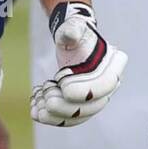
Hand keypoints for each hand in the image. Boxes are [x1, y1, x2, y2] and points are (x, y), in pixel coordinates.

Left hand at [30, 2, 127, 127]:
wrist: (71, 41)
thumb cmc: (74, 33)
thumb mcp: (73, 28)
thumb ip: (72, 30)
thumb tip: (70, 34)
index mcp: (114, 66)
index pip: (104, 85)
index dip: (82, 89)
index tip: (59, 79)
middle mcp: (109, 86)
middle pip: (91, 107)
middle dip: (64, 106)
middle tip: (44, 92)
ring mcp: (96, 99)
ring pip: (78, 117)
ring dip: (54, 115)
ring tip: (36, 103)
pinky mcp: (81, 107)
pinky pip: (68, 119)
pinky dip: (50, 118)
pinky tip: (34, 111)